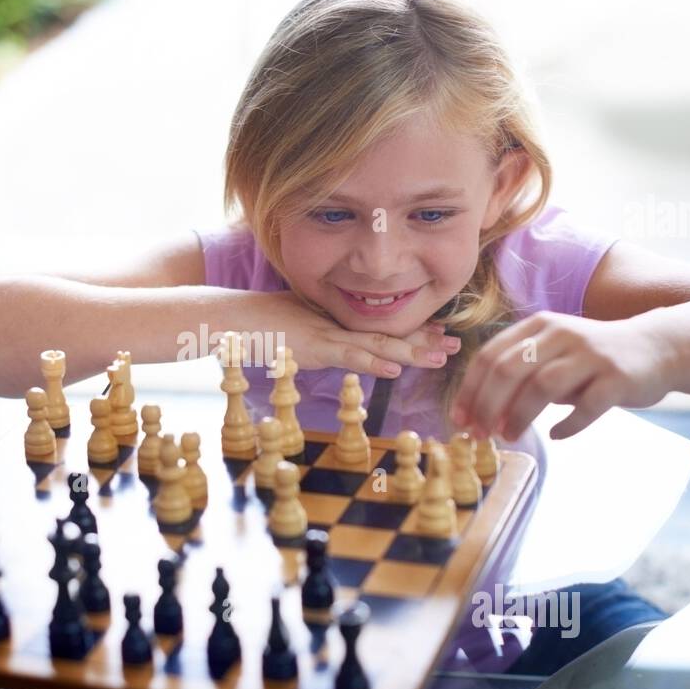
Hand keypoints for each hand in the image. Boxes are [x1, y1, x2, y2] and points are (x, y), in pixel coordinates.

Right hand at [248, 290, 460, 376]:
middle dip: (424, 339)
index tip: (441, 333)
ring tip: (440, 357)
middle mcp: (338, 324)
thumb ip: (322, 336)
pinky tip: (394, 370)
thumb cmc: (260, 325)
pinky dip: (372, 363)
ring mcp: (328, 334)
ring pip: (377, 343)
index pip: (382, 325)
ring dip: (410, 351)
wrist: (233, 318)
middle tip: (456, 342)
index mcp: (338, 320)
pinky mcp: (314, 348)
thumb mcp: (299, 328)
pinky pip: (348, 356)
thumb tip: (336, 347)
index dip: (413, 330)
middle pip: (389, 331)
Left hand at [449, 312, 671, 440]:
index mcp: (539, 326)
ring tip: (510, 436)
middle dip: (487, 406)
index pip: (490, 356)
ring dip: (520, 416)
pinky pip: (586, 406)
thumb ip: (521, 376)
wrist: (658, 347)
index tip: (460, 419)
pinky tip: (556, 435)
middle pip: (509, 370)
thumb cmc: (593, 358)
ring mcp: (590, 355)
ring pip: (542, 386)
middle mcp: (561, 334)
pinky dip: (567, 424)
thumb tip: (482, 414)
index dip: (470, 390)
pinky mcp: (617, 378)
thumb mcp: (553, 354)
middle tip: (481, 434)